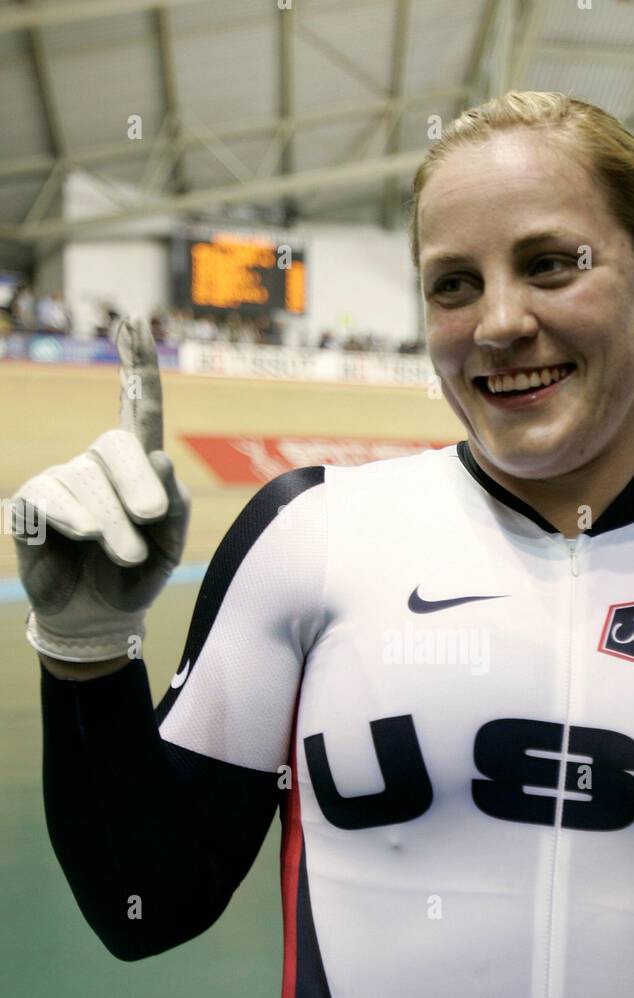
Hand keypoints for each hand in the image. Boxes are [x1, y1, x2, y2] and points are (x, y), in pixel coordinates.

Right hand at [11, 318, 190, 662]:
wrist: (102, 616)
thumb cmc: (137, 573)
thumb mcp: (171, 542)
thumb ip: (176, 502)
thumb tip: (160, 456)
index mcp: (137, 466)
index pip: (138, 408)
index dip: (137, 366)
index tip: (137, 322)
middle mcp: (98, 464)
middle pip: (117, 447)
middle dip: (140, 484)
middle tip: (153, 521)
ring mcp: (63, 481)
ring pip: (87, 482)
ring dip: (114, 522)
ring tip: (128, 555)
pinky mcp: (35, 505)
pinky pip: (50, 496)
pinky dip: (73, 515)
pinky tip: (86, 533)